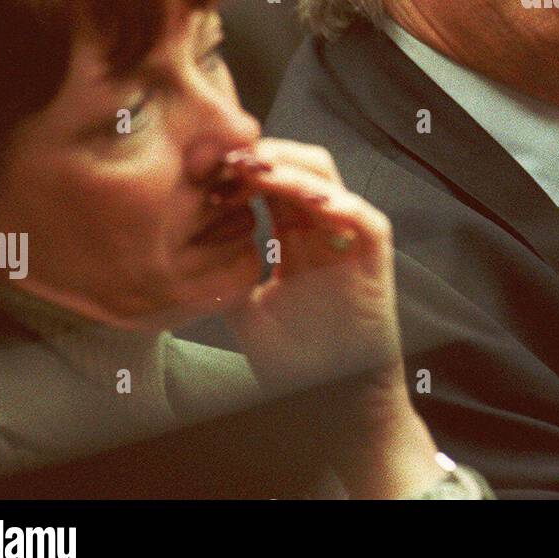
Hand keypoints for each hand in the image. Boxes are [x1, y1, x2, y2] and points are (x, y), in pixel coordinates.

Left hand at [221, 139, 443, 496]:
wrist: (334, 400)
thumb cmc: (297, 361)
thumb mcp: (246, 311)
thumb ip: (227, 277)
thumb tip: (183, 254)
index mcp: (296, 237)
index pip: (272, 183)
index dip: (244, 170)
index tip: (209, 170)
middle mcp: (323, 230)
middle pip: (300, 167)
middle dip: (265, 157)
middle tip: (229, 160)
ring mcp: (350, 240)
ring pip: (328, 182)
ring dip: (293, 172)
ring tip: (258, 171)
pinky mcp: (375, 259)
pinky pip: (366, 220)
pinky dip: (343, 205)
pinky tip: (312, 203)